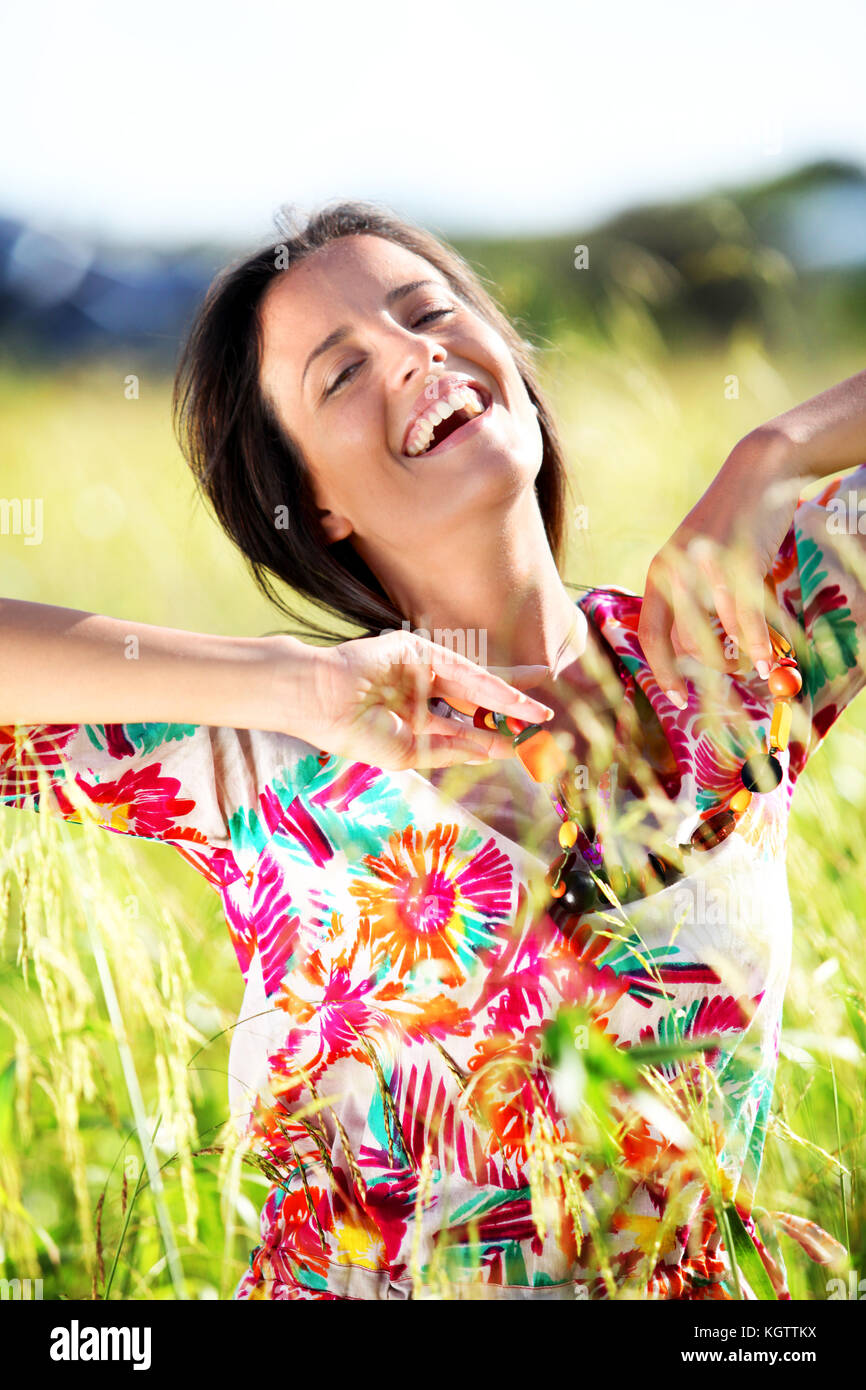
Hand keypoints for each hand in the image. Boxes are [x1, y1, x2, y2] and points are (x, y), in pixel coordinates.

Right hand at [269, 628, 553, 770]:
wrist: (317, 703)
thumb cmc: (351, 731)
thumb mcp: (408, 751)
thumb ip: (450, 748)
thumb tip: (492, 751)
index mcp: (412, 714)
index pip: (461, 721)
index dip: (491, 729)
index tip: (521, 742)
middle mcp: (419, 688)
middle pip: (474, 699)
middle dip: (508, 711)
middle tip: (544, 722)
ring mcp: (418, 666)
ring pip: (473, 683)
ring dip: (507, 698)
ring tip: (539, 714)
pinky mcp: (415, 648)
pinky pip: (460, 669)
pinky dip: (486, 684)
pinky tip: (511, 699)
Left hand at [637, 428, 802, 703]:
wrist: (757, 474)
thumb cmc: (727, 522)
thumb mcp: (696, 559)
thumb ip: (689, 600)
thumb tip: (688, 650)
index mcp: (659, 574)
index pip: (650, 634)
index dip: (661, 670)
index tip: (674, 698)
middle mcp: (676, 574)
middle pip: (682, 642)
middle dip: (702, 672)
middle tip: (719, 689)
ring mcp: (706, 570)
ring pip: (716, 634)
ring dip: (733, 660)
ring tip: (750, 670)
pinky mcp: (739, 564)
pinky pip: (746, 620)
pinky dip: (756, 645)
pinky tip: (766, 661)